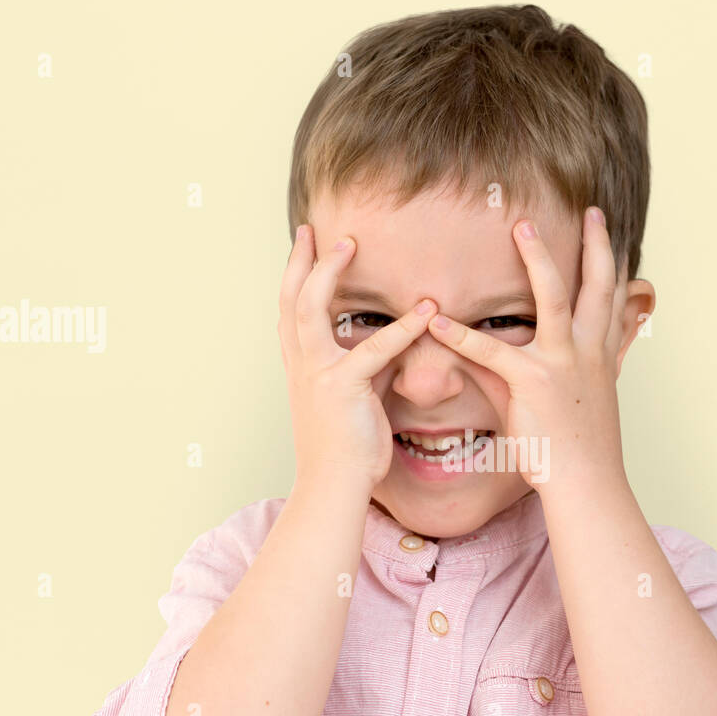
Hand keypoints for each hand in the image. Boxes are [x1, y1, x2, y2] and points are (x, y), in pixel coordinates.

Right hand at [278, 226, 436, 490]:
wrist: (333, 486)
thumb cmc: (347, 450)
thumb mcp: (357, 400)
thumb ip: (372, 368)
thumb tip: (395, 347)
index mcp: (301, 368)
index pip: (291, 312)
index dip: (297, 277)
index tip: (306, 247)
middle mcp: (301, 365)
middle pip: (290, 299)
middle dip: (300, 261)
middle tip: (314, 229)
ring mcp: (317, 374)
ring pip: (311, 309)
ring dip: (329, 273)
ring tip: (350, 245)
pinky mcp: (342, 387)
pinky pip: (374, 349)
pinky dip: (402, 327)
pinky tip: (426, 310)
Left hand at [424, 208, 627, 491]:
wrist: (587, 484)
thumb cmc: (579, 449)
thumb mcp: (576, 404)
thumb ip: (548, 371)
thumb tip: (522, 358)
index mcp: (601, 356)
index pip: (614, 301)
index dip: (616, 265)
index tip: (612, 234)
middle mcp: (589, 352)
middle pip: (599, 285)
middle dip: (596, 244)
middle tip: (590, 209)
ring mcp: (564, 363)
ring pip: (555, 297)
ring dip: (537, 259)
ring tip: (520, 227)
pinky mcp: (534, 383)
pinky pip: (492, 351)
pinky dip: (461, 335)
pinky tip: (437, 320)